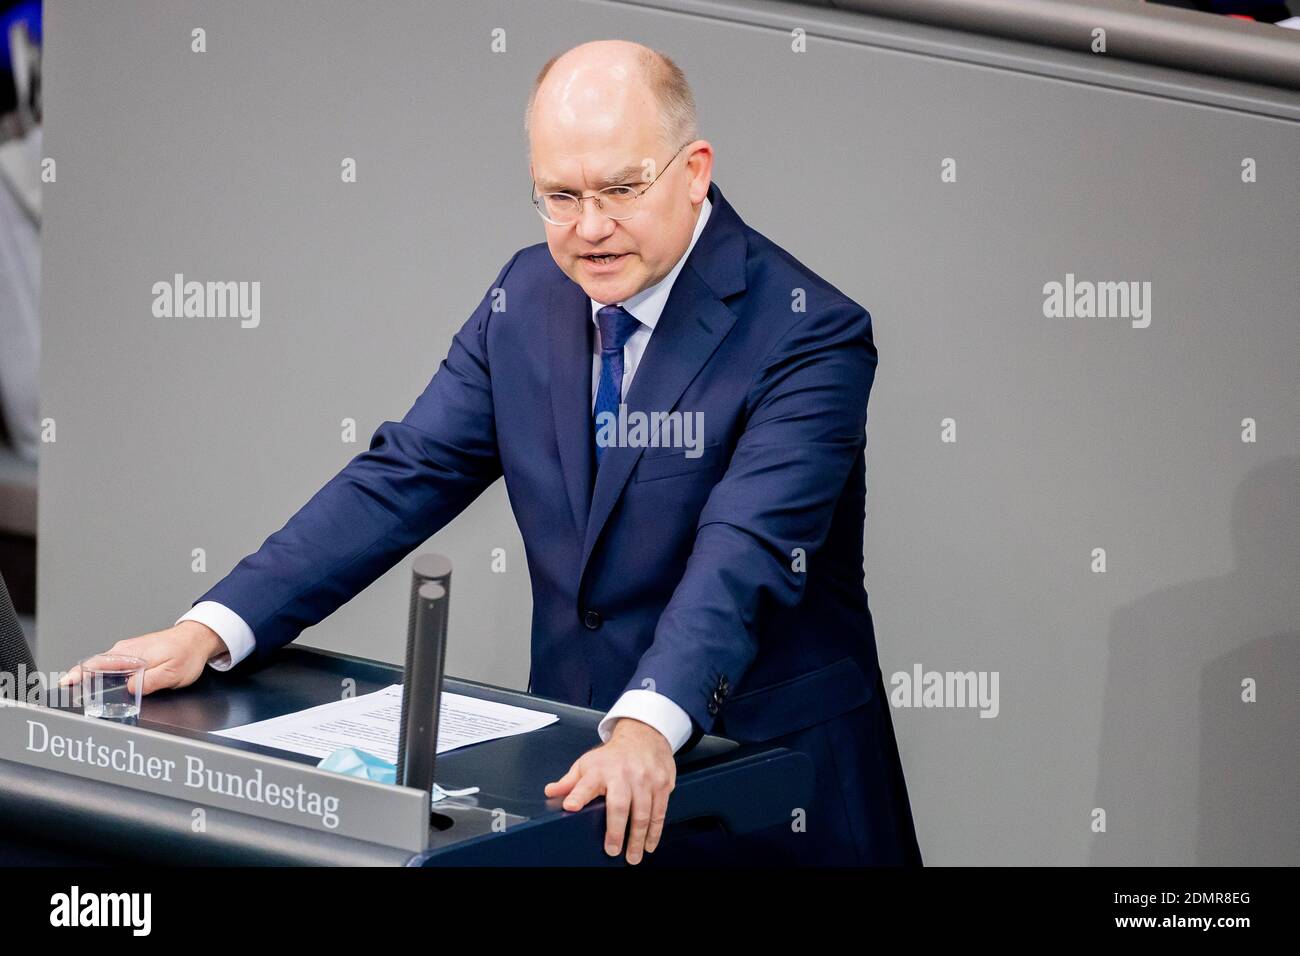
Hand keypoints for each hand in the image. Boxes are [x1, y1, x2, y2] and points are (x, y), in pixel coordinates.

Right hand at [58, 621, 228, 696]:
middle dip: (79, 676)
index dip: (80, 674)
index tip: (67, 682)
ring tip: (79, 689)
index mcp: (131, 654)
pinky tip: (99, 682)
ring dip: (90, 675)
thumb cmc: (186, 653)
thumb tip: (129, 688)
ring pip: (103, 664)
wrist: (197, 638)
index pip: (98, 663)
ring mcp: (128, 651)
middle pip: (95, 664)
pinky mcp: (133, 654)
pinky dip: (101, 672)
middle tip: (67, 689)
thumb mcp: (172, 673)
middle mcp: (126, 650)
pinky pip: (112, 663)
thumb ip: (149, 681)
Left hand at [544, 717, 675, 864]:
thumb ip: (570, 781)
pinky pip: (660, 811)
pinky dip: (655, 830)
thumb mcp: (588, 763)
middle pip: (619, 805)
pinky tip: (649, 843)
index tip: (571, 806)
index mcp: (600, 769)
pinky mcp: (662, 783)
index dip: (578, 795)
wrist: (644, 736)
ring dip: (638, 838)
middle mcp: (623, 774)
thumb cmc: (612, 756)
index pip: (586, 784)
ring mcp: (646, 778)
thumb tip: (550, 792)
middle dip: (616, 831)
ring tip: (633, 856)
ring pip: (643, 812)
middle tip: (612, 851)